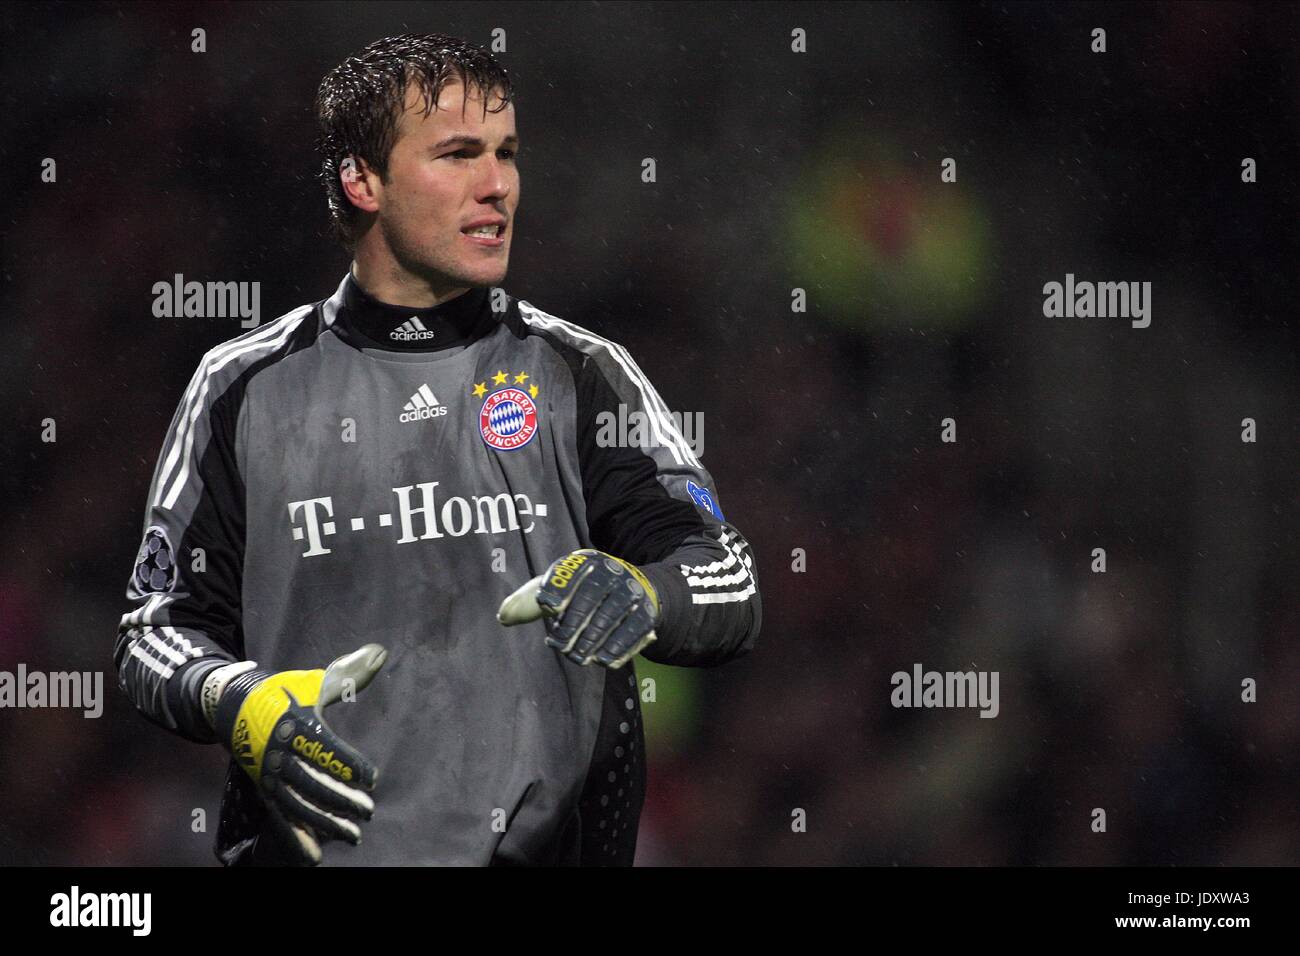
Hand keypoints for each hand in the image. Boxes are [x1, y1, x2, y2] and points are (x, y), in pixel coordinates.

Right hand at [210, 644, 386, 864]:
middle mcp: (279, 753)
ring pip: (298, 804)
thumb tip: (380, 652)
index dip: (349, 764)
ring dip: (325, 823)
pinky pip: (279, 817)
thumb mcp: (315, 680)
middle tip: (368, 811)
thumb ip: (349, 672)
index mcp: (295, 725)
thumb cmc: (284, 692)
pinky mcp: (263, 788)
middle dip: (341, 799)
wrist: (233, 704)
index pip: (325, 748)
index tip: (373, 778)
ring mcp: (269, 774)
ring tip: (353, 836)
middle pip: (312, 782)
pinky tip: (315, 857)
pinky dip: (296, 838)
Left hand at [498, 550, 657, 668]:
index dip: (557, 590)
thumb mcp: (558, 589)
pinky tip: (603, 660)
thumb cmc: (584, 590)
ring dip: (592, 640)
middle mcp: (611, 571)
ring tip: (579, 656)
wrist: (634, 589)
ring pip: (610, 616)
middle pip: (590, 597)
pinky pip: (633, 631)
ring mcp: (631, 591)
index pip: (569, 572)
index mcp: (585, 562)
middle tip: (560, 645)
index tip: (548, 607)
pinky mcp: (646, 613)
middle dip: (573, 624)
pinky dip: (617, 648)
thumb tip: (503, 616)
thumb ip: (528, 602)